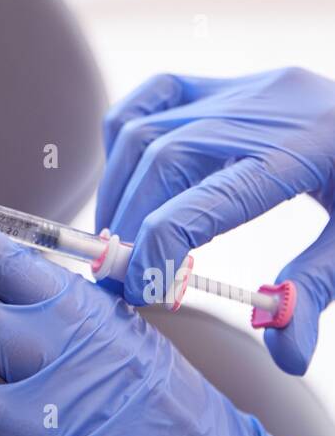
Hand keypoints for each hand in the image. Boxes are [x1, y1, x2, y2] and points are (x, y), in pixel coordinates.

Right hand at [95, 67, 334, 374]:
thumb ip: (317, 289)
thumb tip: (286, 353)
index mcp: (306, 149)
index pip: (213, 195)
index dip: (162, 244)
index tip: (142, 289)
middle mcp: (266, 109)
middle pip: (165, 156)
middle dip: (132, 219)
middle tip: (123, 276)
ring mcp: (242, 88)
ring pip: (148, 125)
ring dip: (120, 186)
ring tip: (120, 240)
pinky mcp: (228, 82)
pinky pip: (156, 95)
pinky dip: (126, 135)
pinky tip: (129, 179)